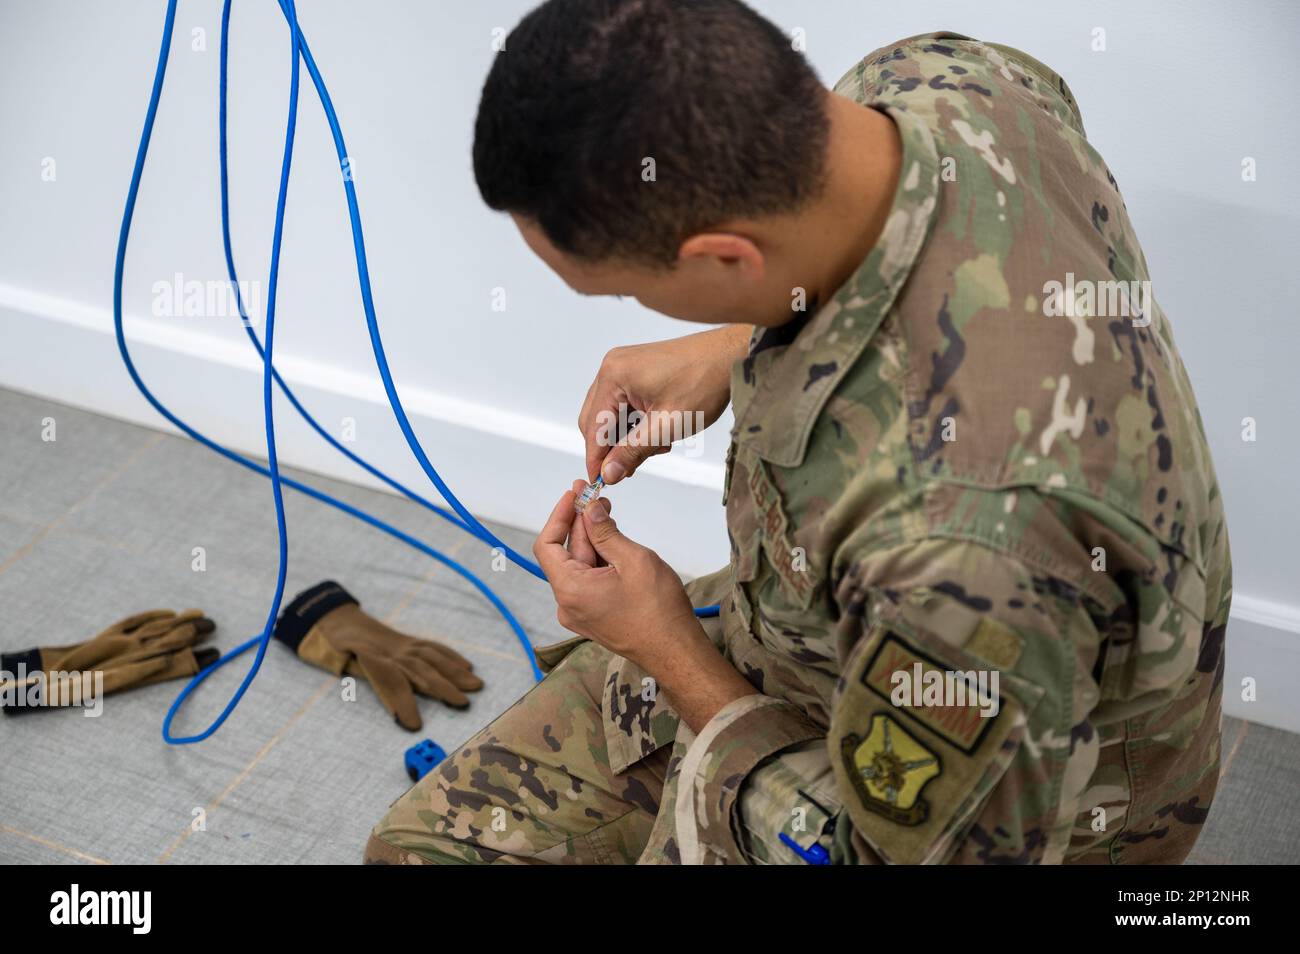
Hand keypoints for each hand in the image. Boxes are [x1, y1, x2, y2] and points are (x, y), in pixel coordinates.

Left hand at [533, 483, 757, 730]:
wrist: (675, 652)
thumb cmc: (659, 612)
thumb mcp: (634, 560)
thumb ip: (606, 532)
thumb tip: (589, 509)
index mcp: (570, 590)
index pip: (547, 545)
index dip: (558, 515)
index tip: (573, 495)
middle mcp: (568, 605)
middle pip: (565, 553)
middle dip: (579, 523)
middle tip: (594, 495)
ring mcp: (580, 613)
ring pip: (579, 566)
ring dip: (592, 540)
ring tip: (608, 514)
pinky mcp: (593, 616)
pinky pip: (589, 580)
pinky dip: (599, 559)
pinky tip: (613, 541)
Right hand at [579, 325, 750, 486]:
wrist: (729, 356)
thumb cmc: (704, 381)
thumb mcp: (666, 425)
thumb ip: (632, 451)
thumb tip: (609, 472)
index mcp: (614, 376)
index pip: (594, 427)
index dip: (596, 459)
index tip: (600, 482)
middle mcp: (613, 367)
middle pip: (597, 420)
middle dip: (613, 447)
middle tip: (630, 468)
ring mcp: (624, 366)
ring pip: (611, 414)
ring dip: (626, 436)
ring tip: (656, 446)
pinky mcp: (636, 370)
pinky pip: (624, 403)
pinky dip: (635, 423)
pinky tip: (656, 433)